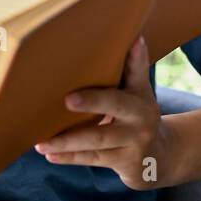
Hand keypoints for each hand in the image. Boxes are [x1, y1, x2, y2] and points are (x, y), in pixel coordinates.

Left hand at [33, 34, 172, 190]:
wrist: (159, 157)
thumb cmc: (139, 115)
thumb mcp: (140, 92)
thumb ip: (134, 67)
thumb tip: (135, 37)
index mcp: (141, 98)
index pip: (132, 77)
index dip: (125, 64)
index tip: (118, 53)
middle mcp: (141, 120)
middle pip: (114, 108)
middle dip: (92, 103)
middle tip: (67, 100)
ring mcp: (133, 144)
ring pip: (97, 140)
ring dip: (67, 141)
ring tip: (41, 142)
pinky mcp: (124, 163)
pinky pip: (93, 159)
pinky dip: (70, 158)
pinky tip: (50, 155)